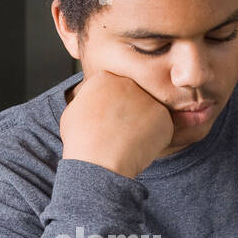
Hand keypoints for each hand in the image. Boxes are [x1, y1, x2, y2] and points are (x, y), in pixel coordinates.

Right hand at [60, 71, 174, 177]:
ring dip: (143, 126)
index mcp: (104, 76)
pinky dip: (154, 140)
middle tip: (118, 133)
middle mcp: (129, 81)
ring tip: (126, 142)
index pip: (114, 88)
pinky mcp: (164, 116)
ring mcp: (148, 97)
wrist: (98, 161)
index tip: (104, 123)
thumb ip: (89, 100)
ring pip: (149, 112)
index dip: (110, 109)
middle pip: (134, 96)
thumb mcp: (73, 112)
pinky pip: (162, 128)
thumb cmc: (81, 142)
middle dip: (129, 113)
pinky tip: (139, 148)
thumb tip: (96, 101)